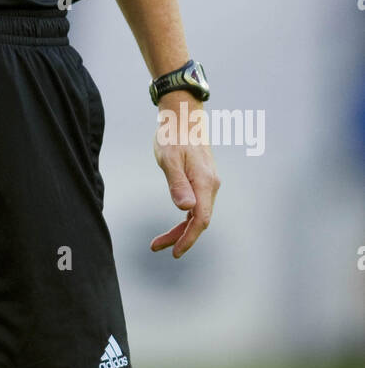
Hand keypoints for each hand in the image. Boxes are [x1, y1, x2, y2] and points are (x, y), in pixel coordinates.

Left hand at [151, 90, 219, 257]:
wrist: (183, 115)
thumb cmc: (172, 135)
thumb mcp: (169, 159)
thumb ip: (177, 184)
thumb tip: (186, 210)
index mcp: (205, 182)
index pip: (201, 220)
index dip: (188, 239)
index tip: (174, 252)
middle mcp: (211, 185)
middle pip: (199, 221)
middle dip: (181, 237)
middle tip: (155, 247)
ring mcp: (209, 182)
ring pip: (198, 214)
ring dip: (182, 229)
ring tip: (159, 241)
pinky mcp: (203, 179)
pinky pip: (197, 205)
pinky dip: (186, 217)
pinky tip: (175, 221)